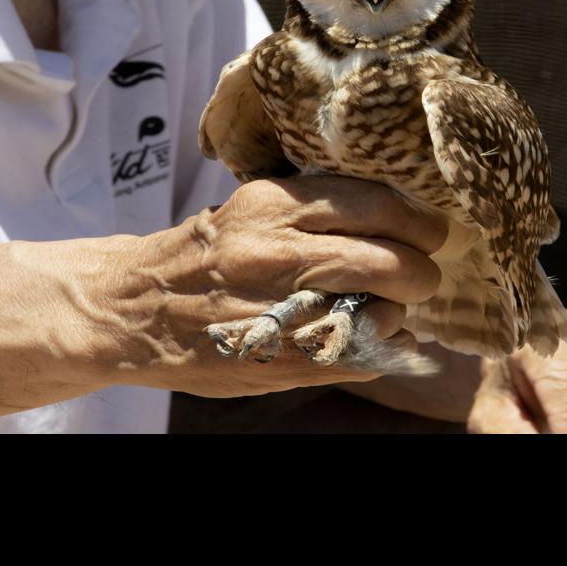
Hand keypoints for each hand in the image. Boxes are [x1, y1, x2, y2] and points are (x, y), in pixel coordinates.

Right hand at [108, 176, 446, 397]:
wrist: (134, 309)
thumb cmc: (207, 254)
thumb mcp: (251, 209)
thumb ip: (316, 209)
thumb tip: (402, 214)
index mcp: (272, 206)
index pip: (377, 204)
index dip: (419, 221)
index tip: (431, 231)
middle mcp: (276, 255)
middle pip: (390, 261)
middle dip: (421, 272)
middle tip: (423, 274)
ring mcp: (279, 314)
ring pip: (382, 313)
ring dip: (397, 313)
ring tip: (383, 307)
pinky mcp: (282, 361)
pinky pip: (364, 356)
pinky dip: (382, 347)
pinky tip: (369, 336)